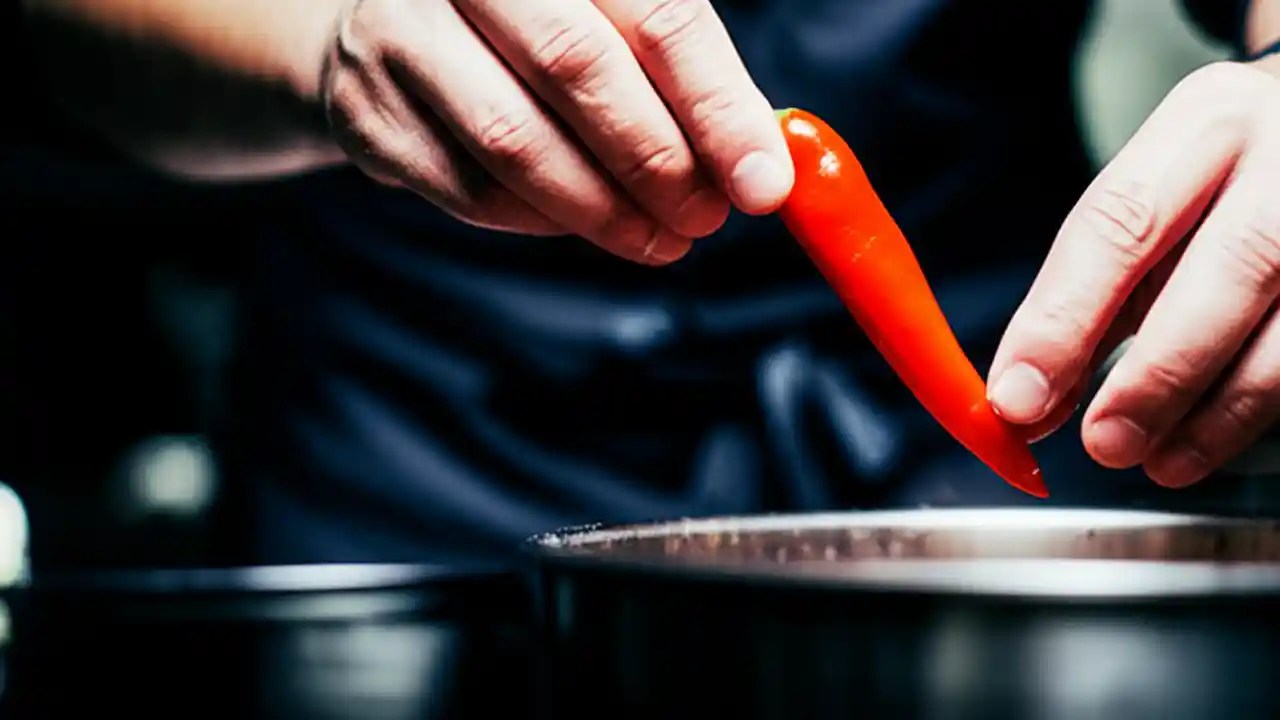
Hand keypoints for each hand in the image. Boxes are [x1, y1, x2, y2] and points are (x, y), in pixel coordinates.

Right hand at [319, 0, 792, 264]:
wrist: (387, 24)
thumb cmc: (533, 21)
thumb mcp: (615, 17)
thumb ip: (685, 75)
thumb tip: (764, 165)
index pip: (659, 15)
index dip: (718, 107)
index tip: (764, 184)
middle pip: (578, 69)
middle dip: (659, 162)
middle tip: (707, 217)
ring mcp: (401, 35)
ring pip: (516, 142)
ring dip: (604, 209)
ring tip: (662, 237)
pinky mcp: (368, 112)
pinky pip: (471, 189)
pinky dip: (543, 220)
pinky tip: (587, 222)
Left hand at [988, 57, 1279, 488]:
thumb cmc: (1228, 183)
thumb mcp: (1156, 206)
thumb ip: (1090, 296)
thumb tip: (1029, 394)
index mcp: (1206, 124)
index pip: (1120, 221)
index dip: (1062, 318)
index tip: (1018, 398)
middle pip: (1230, 268)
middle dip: (1157, 373)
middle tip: (1104, 442)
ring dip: (1216, 412)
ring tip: (1158, 459)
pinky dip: (1256, 411)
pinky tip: (1210, 438)